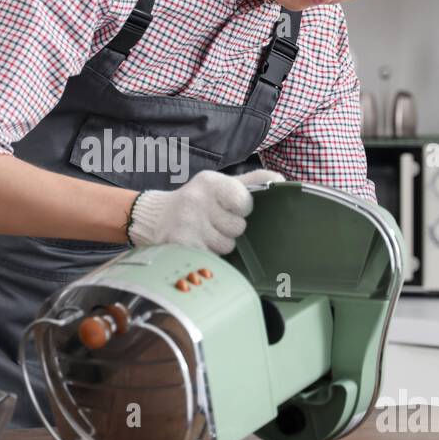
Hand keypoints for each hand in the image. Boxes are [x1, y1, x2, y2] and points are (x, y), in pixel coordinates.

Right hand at [127, 169, 283, 254]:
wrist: (156, 218)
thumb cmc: (198, 202)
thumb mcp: (221, 185)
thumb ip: (252, 182)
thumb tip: (281, 181)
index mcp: (210, 182)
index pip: (245, 202)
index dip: (241, 210)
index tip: (229, 209)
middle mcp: (196, 200)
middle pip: (238, 228)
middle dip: (230, 229)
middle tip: (213, 224)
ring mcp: (187, 224)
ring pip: (227, 246)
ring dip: (219, 244)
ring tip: (204, 235)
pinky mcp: (181, 245)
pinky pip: (213, 258)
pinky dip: (208, 256)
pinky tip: (197, 245)